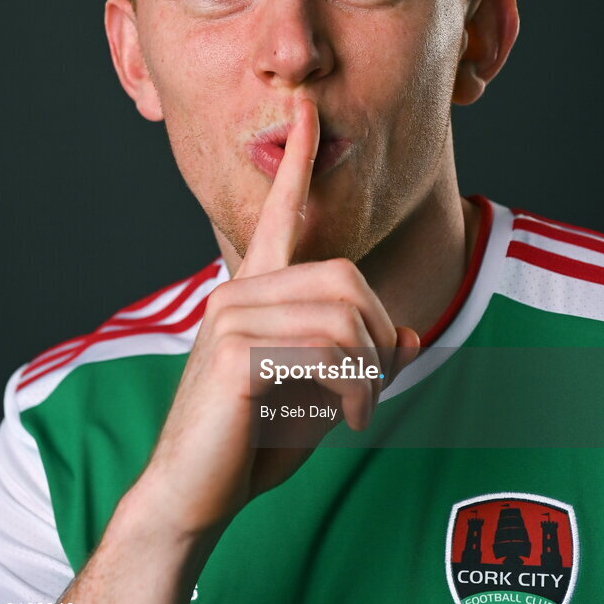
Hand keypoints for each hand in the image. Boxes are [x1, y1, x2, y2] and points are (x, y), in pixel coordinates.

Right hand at [136, 100, 418, 538]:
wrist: (195, 493)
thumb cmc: (254, 438)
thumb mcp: (321, 393)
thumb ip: (362, 358)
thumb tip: (408, 334)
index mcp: (255, 291)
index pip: (278, 211)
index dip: (296, 159)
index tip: (307, 109)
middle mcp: (241, 292)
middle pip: (346, 278)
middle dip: (379, 332)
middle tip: (376, 382)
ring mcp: (235, 318)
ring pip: (344, 315)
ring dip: (370, 369)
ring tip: (359, 408)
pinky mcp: (239, 354)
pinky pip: (328, 352)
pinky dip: (356, 390)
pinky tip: (345, 421)